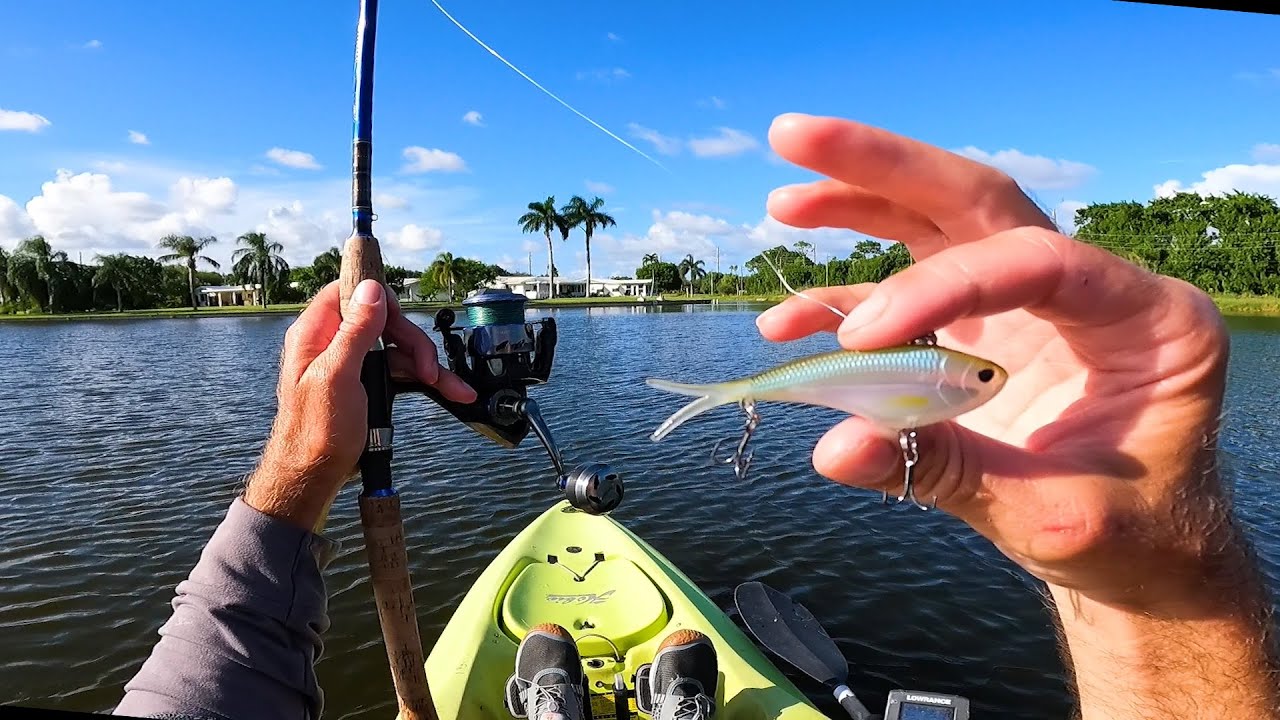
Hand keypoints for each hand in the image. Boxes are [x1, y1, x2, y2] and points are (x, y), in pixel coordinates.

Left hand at [244, 279, 475, 529]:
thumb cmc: (316, 433)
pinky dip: (422, 380)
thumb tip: (372, 288)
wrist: (313, 477)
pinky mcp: (365, 384)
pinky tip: (449, 390)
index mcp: (316, 333)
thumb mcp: (337, 376)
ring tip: (450, 387)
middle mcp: (332, 343)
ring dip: (425, 364)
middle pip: (382, 321)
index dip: (380, 300)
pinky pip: (399, 372)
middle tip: (429, 368)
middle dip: (413, 341)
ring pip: (397, 348)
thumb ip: (355, 331)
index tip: (401, 324)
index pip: (350, 292)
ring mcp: (350, 365)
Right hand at [755, 114, 1235, 611]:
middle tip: (794, 139)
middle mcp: (1091, 289)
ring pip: (943, 224)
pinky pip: (915, 292)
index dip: (940, 287)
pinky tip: (788, 324)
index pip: (1037, 261)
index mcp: (1147, 321)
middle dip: (885, 168)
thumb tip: (833, 449)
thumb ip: (947, 473)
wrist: (1143, 557)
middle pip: (980, 201)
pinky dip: (852, 299)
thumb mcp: (1050, 515)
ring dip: (859, 205)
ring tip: (781, 205)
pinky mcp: (990, 329)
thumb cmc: (1127, 536)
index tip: (860, 336)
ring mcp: (1036, 304)